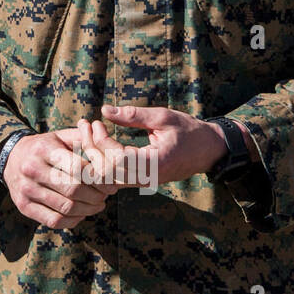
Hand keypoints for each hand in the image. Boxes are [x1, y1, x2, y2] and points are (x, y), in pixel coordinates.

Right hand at [0, 127, 117, 229]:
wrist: (10, 158)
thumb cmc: (44, 147)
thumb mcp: (60, 137)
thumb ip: (84, 139)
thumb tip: (109, 143)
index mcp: (43, 149)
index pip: (78, 167)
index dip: (100, 178)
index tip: (111, 183)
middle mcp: (32, 169)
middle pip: (73, 189)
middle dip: (96, 196)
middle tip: (106, 195)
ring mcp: (26, 189)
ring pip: (66, 207)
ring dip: (88, 209)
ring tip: (98, 204)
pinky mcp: (23, 206)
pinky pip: (54, 220)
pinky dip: (73, 220)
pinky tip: (81, 213)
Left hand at [99, 105, 227, 183]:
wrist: (207, 150)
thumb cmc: (188, 131)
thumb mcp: (163, 117)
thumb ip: (133, 116)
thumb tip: (105, 110)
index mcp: (155, 164)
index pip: (116, 159)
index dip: (100, 141)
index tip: (96, 122)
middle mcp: (147, 178)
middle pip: (106, 172)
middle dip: (90, 148)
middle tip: (85, 126)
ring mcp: (142, 182)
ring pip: (106, 178)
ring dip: (93, 156)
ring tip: (88, 133)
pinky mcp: (138, 181)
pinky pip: (112, 177)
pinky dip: (101, 162)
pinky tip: (97, 144)